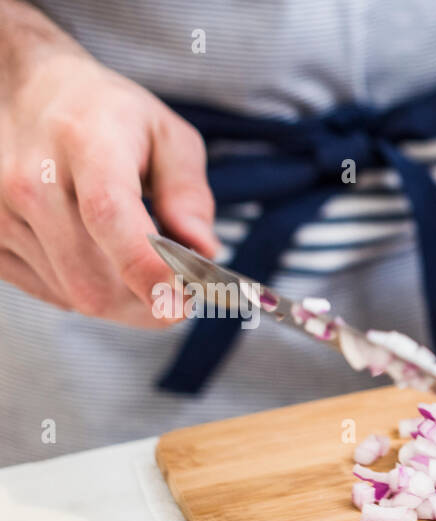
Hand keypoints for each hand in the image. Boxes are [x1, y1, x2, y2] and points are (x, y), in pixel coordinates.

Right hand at [0, 21, 217, 326]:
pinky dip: (86, 292)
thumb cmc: (108, 115)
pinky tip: (101, 262)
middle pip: (94, 279)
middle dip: (149, 303)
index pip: (109, 216)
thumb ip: (190, 193)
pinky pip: (50, 293)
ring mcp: (1, 210)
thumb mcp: (167, 135)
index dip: (147, 268)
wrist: (28, 88)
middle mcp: (32, 178)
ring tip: (141, 267)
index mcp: (85, 143)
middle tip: (180, 294)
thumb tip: (203, 252)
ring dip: (122, 299)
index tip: (180, 304)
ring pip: (75, 295)